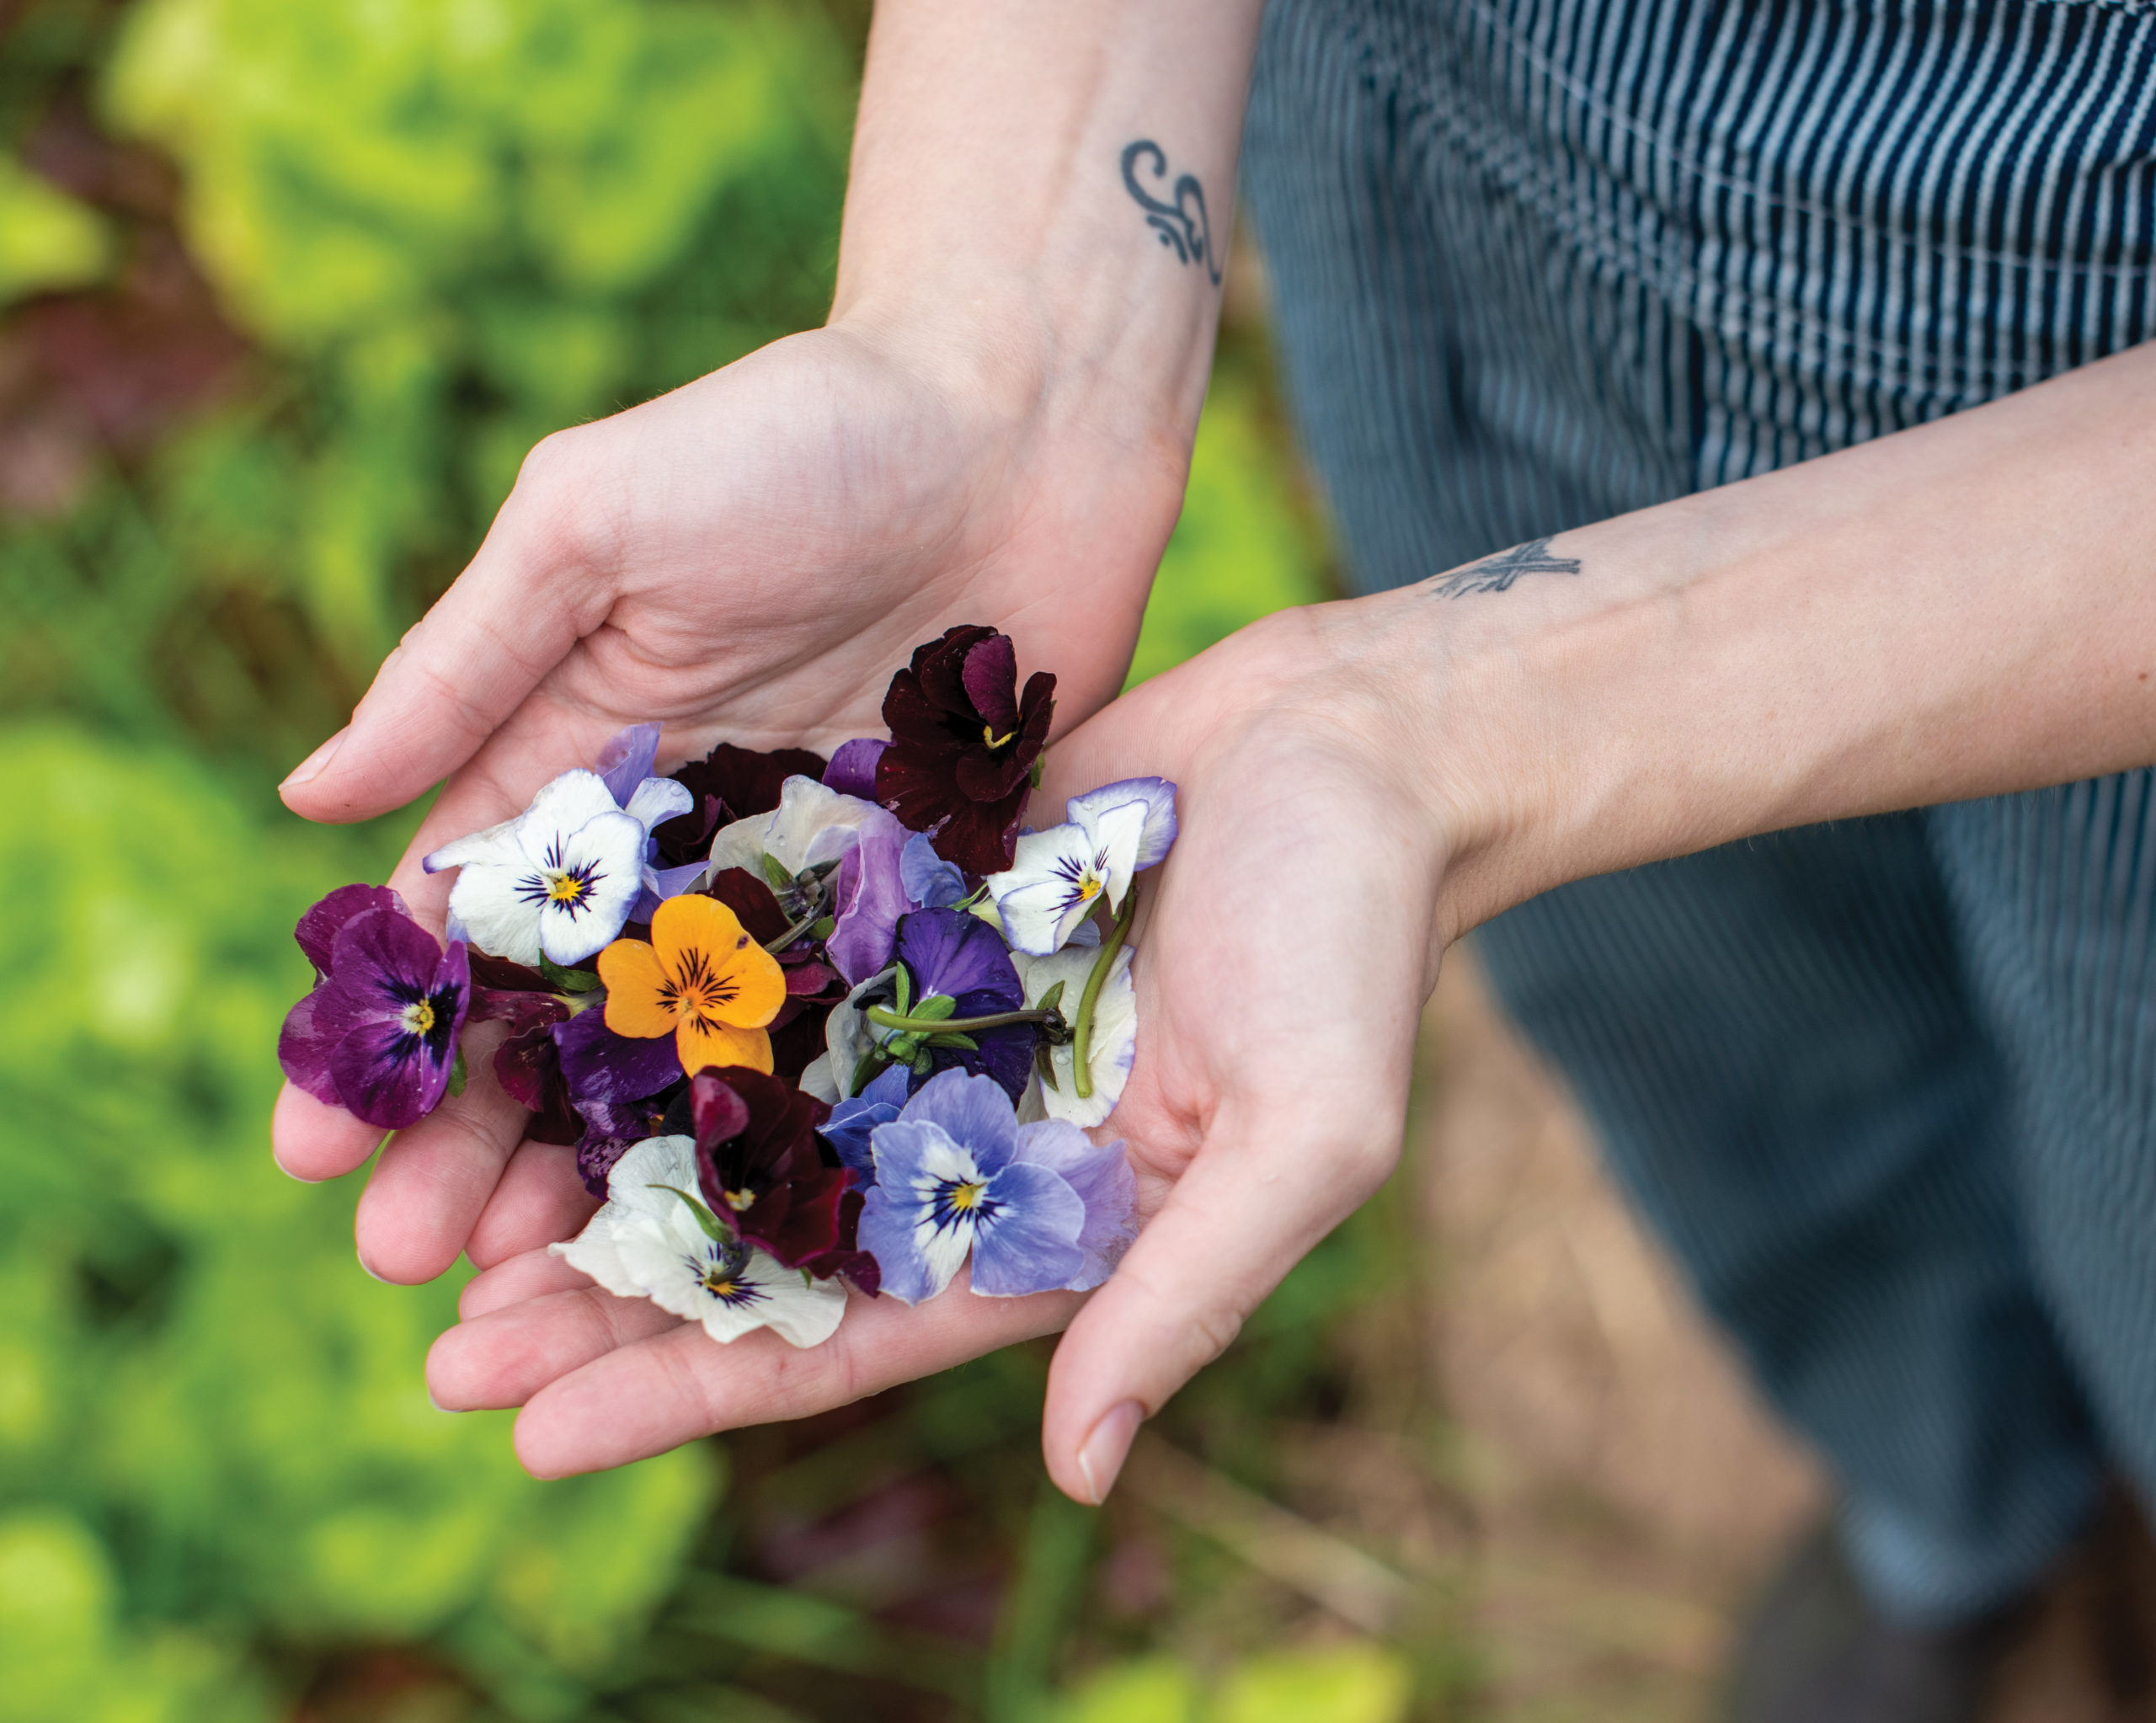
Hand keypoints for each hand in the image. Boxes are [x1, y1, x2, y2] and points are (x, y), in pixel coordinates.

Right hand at [271, 318, 1186, 1282]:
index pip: (465, 933)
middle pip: (568, 1029)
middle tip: (412, 1267)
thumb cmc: (798, 436)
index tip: (317, 1154)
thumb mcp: (597, 522)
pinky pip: (851, 1033)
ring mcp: (805, 887)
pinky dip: (793, 1131)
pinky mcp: (925, 902)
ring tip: (545, 1283)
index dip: (391, 1043)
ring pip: (695, 1064)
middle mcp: (685, 846)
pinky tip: (746, 1232)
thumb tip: (305, 796)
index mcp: (582, 759)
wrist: (1019, 417)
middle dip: (483, 1142)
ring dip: (616, 1172)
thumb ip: (467, 664)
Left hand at [423, 603, 1457, 1497]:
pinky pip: (753, 971)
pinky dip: (654, 1009)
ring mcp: (917, 1022)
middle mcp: (957, 1140)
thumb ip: (1183, 1294)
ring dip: (594, 1170)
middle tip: (444, 1353)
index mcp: (1040, 1224)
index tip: (537, 1437)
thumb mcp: (1301, 1138)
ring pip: (724, 1119)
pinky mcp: (896, 907)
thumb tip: (1079, 1473)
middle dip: (606, 1308)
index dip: (693, 1393)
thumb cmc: (1355, 950)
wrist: (1353, 750)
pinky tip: (541, 1026)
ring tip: (449, 1215)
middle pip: (751, 1249)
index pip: (845, 1340)